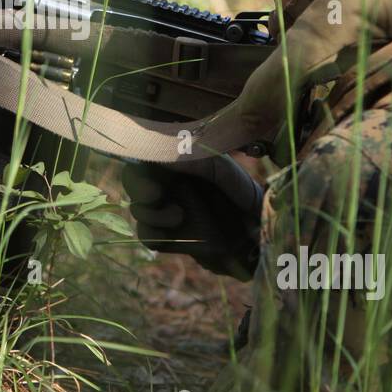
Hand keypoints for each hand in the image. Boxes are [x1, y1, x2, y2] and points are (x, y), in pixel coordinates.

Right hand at [121, 155, 262, 279]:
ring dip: (151, 214)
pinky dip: (153, 234)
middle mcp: (167, 185)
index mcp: (177, 162)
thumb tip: (160, 155)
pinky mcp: (171, 238)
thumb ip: (190, 159)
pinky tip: (172, 232)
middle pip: (132, 181)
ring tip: (179, 216)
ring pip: (138, 210)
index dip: (138, 157)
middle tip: (154, 194)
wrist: (259, 231)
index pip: (145, 153)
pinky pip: (147, 236)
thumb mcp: (220, 168)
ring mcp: (166, 211)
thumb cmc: (242, 192)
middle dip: (137, 187)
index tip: (147, 163)